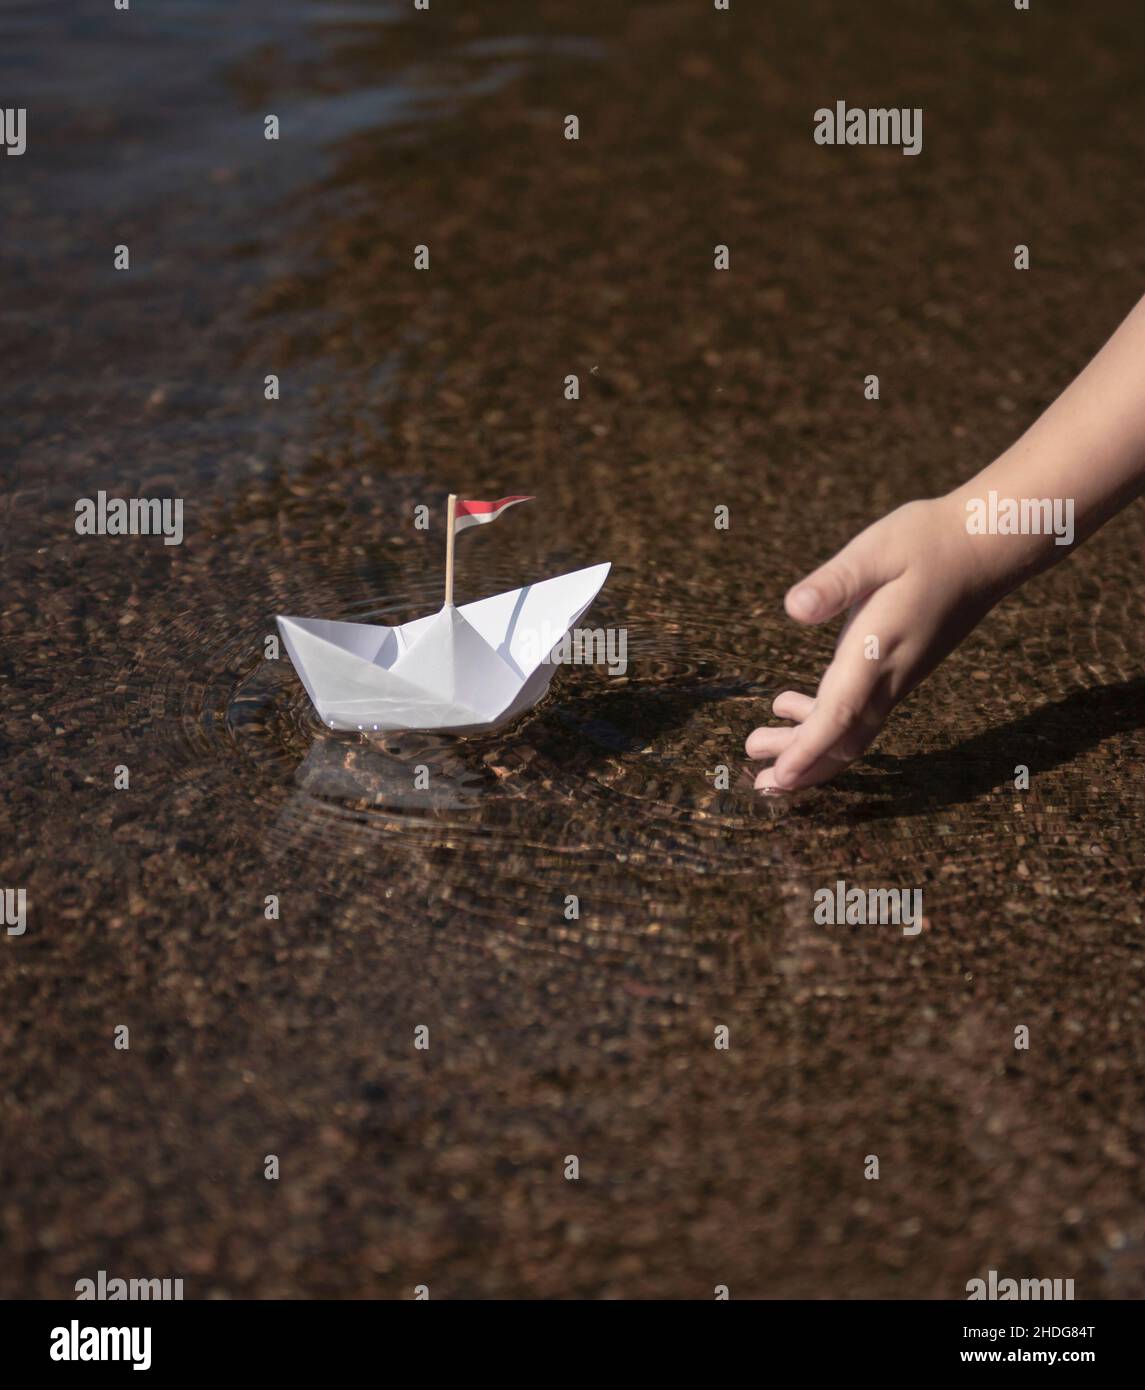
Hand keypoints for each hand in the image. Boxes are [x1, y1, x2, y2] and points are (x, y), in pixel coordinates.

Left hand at [747, 495, 1000, 790]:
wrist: (987, 547)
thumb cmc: (927, 541)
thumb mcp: (875, 550)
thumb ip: (834, 582)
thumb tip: (794, 609)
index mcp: (876, 649)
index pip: (839, 714)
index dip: (807, 749)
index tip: (781, 777)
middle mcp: (890, 674)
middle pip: (844, 740)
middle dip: (802, 765)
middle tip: (759, 780)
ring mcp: (898, 677)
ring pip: (852, 732)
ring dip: (808, 747)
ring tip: (759, 743)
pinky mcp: (900, 671)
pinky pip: (860, 714)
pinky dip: (825, 723)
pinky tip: (792, 704)